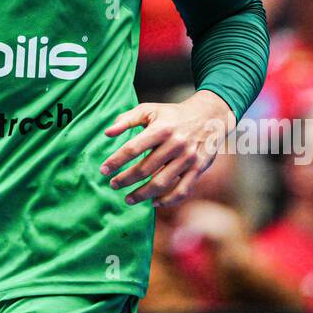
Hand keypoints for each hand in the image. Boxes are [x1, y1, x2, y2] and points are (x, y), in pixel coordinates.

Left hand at [100, 90, 235, 207]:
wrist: (209, 117)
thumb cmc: (172, 115)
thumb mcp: (150, 110)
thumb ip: (127, 119)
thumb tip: (107, 133)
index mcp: (161, 128)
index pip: (133, 148)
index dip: (116, 161)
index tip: (103, 170)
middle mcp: (176, 144)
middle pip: (145, 168)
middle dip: (125, 179)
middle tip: (113, 185)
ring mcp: (188, 158)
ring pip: (162, 183)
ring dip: (142, 194)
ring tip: (128, 199)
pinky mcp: (199, 169)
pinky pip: (183, 190)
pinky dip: (168, 200)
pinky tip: (153, 203)